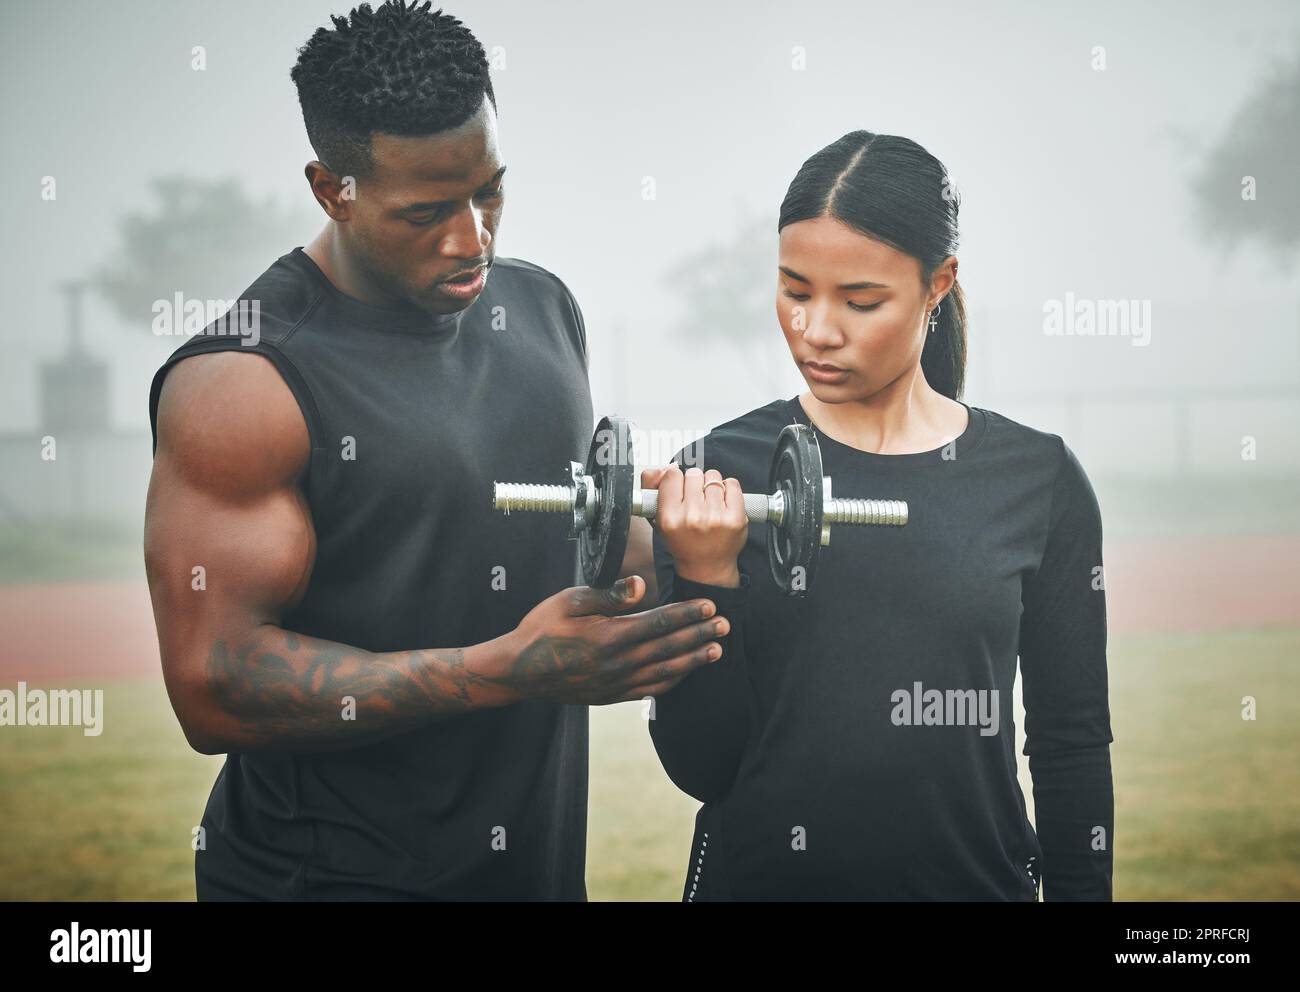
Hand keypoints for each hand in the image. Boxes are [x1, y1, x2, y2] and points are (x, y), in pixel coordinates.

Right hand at [501, 576, 730, 704]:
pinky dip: (673, 681)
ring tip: (717, 649)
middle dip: (700, 635)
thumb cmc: (542, 628)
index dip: (686, 614)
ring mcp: (616, 683)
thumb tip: (640, 583)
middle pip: (669, 648)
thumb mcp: (569, 601)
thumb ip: (608, 594)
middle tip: (725, 625)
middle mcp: (617, 663)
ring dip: (694, 660)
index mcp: (609, 636)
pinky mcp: (613, 695)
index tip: (708, 606)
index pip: (658, 623)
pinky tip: (687, 672)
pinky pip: (650, 690)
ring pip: (665, 672)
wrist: (520, 671)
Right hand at [642, 464, 745, 587]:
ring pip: (713, 477)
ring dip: (711, 485)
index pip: (672, 475)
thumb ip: (652, 489)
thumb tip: (661, 469)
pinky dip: (728, 488)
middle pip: (693, 473)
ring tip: (709, 502)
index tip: (678, 487)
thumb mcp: (658, 519)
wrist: (706, 566)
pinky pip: (732, 484)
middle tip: (694, 498)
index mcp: (669, 517)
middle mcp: (692, 517)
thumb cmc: (683, 542)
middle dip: (694, 483)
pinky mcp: (735, 517)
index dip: (675, 479)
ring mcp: (715, 517)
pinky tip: (722, 502)